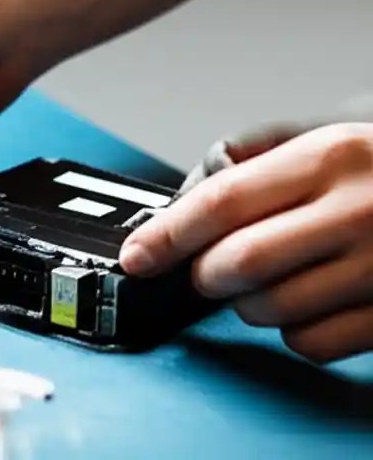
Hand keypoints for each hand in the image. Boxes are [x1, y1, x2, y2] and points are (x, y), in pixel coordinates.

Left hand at [121, 123, 372, 362]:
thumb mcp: (329, 144)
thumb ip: (258, 164)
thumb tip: (180, 201)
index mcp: (330, 159)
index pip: (222, 202)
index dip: (166, 235)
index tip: (136, 256)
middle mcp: (358, 212)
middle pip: (238, 263)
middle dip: (206, 274)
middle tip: (211, 268)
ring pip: (269, 309)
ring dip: (247, 306)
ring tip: (266, 282)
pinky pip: (312, 342)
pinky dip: (293, 332)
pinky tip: (309, 303)